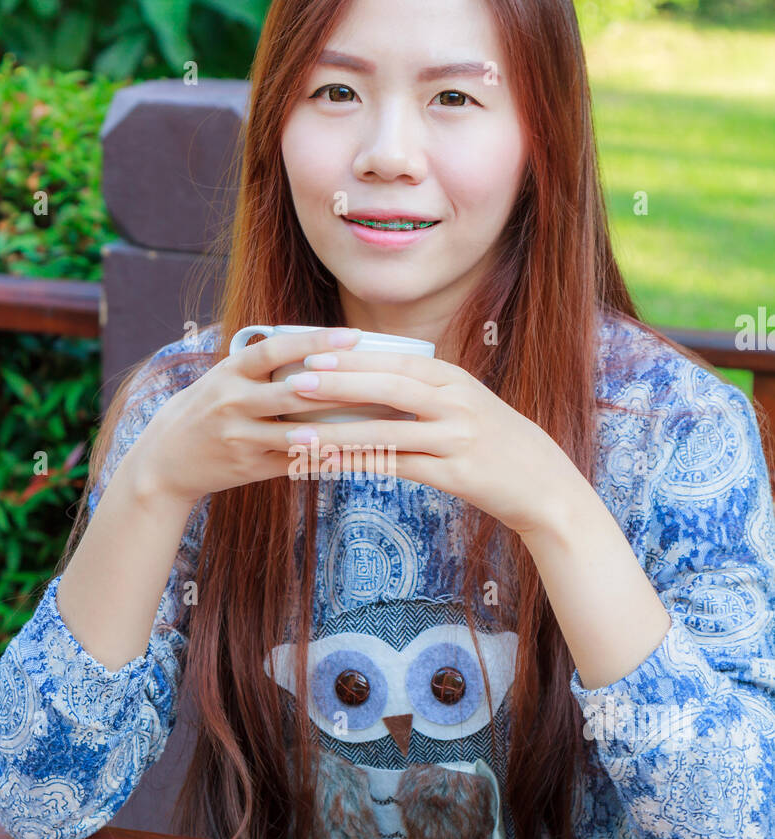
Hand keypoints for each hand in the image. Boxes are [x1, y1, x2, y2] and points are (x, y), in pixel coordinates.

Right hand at [130, 327, 363, 503]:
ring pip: (299, 433)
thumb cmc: (206, 407)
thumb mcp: (224, 376)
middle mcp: (232, 403)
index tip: (354, 335)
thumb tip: (318, 342)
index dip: (314, 341)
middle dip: (341, 389)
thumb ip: (263, 362)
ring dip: (341, 429)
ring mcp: (240, 439)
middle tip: (385, 382)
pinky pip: (295, 463)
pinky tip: (357, 455)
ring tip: (380, 422)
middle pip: (293, 393)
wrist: (164, 460)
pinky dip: (326, 459)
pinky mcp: (249, 468)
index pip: (275, 349)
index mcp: (228, 372)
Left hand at [282, 347, 581, 538]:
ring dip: (337, 431)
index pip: (396, 360)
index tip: (312, 353)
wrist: (543, 485)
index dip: (353, 358)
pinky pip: (396, 467)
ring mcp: (456, 439)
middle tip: (294, 383)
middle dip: (338, 384)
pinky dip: (359, 465)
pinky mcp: (454, 475)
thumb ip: (425, 390)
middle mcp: (456, 403)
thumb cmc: (496, 443)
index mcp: (455, 379)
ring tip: (298, 432)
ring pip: (386, 431)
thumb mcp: (466, 404)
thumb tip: (368, 380)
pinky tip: (330, 466)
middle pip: (388, 388)